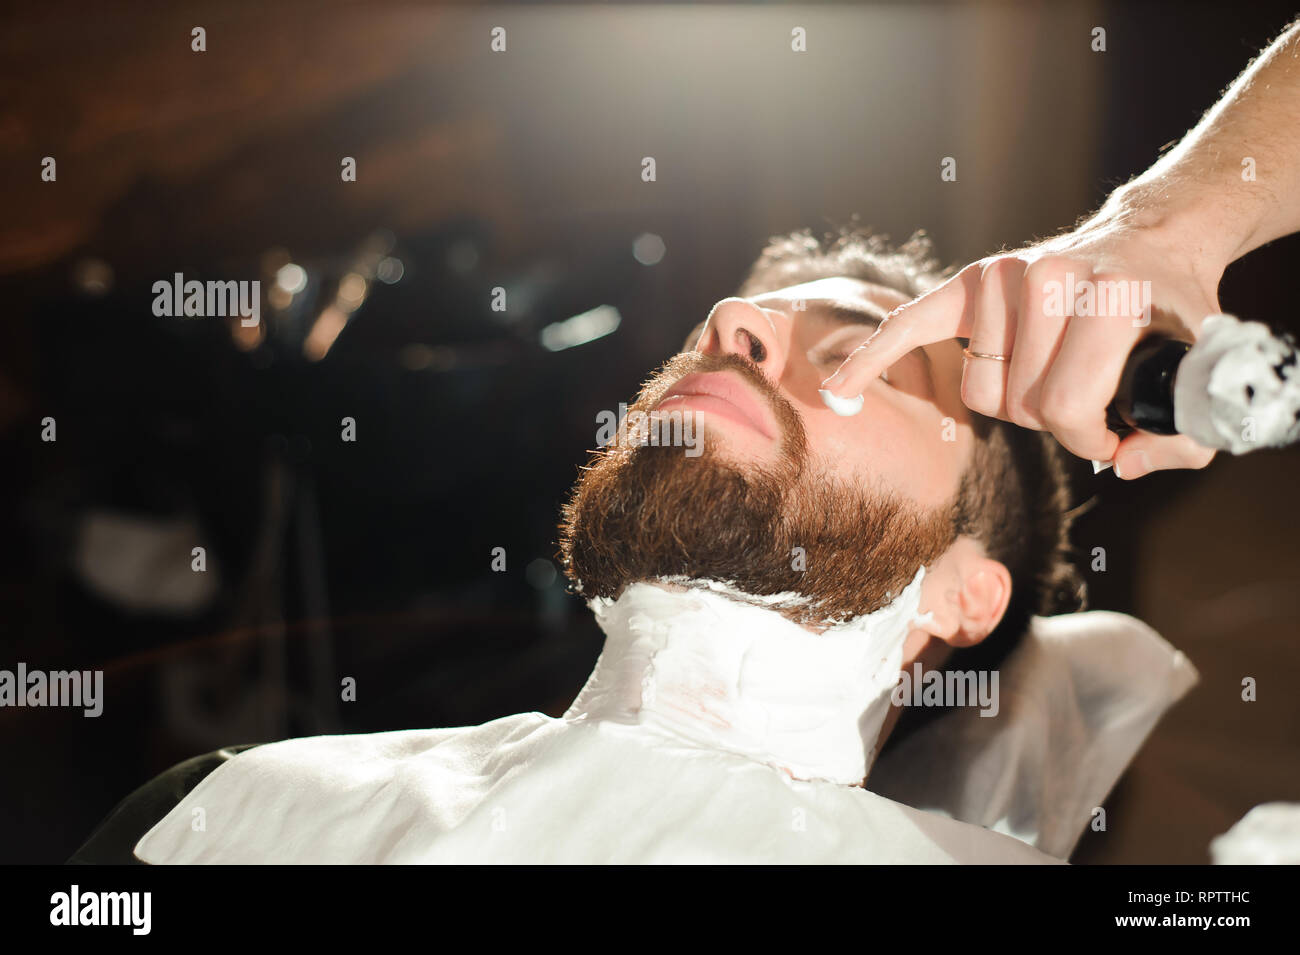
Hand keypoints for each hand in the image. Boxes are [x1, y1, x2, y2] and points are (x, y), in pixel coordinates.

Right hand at [820, 216, 1223, 477]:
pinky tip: (840, 387)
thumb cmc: (1174, 320)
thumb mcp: (1201, 378)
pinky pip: (909, 326)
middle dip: (1052, 422)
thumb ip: (1178, 440)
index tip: (1113, 436)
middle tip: (1090, 399)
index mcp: (1108, 299)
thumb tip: (1117, 465)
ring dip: (1010, 400)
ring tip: (1054, 374)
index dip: (1087, 439)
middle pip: (1016, 403)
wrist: (1152, 246)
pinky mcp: (969, 281)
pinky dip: (872, 357)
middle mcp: (1050, 276)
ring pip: (978, 389)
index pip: (1063, 407)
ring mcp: (1004, 274)